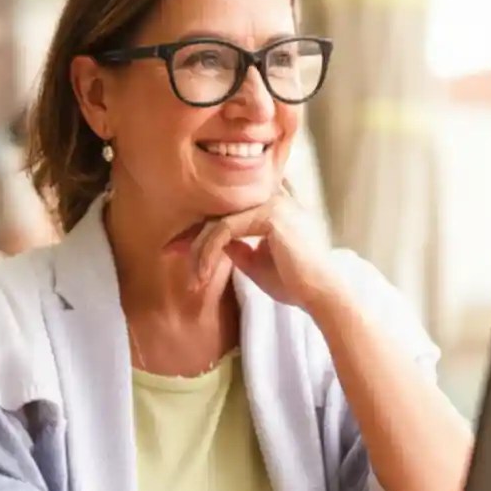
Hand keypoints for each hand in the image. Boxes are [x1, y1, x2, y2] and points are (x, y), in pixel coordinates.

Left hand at [189, 187, 340, 311]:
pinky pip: (225, 229)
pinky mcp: (269, 215)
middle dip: (191, 233)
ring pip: (218, 221)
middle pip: (219, 210)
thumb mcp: (256, 263)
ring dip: (199, 250)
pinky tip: (203, 273)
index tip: (179, 246)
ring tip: (193, 277)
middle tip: (168, 251)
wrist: (321, 294)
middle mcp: (274, 197)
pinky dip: (209, 252)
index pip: (229, 209)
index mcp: (275, 205)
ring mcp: (273, 202)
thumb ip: (237, 247)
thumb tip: (214, 242)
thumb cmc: (296, 282)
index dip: (202, 227)